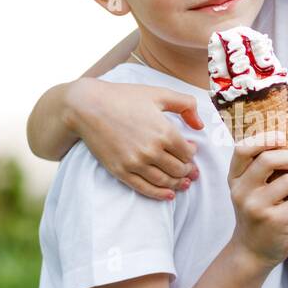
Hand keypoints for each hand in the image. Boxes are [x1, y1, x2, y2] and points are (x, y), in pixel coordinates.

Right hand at [70, 79, 203, 200]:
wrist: (87, 107)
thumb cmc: (123, 97)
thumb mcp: (158, 93)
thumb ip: (185, 104)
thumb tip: (200, 125)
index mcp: (165, 131)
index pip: (188, 153)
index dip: (192, 154)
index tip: (190, 151)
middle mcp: (152, 150)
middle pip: (179, 169)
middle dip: (188, 171)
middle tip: (191, 171)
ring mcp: (135, 163)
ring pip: (165, 181)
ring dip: (178, 184)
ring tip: (183, 183)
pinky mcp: (121, 171)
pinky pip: (145, 188)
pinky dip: (160, 194)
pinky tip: (168, 195)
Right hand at [227, 131, 287, 270]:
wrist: (252, 252)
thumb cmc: (257, 215)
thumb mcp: (249, 191)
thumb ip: (260, 170)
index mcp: (235, 179)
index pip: (243, 149)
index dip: (264, 138)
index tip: (281, 139)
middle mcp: (242, 191)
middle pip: (269, 159)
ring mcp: (256, 207)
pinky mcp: (273, 221)